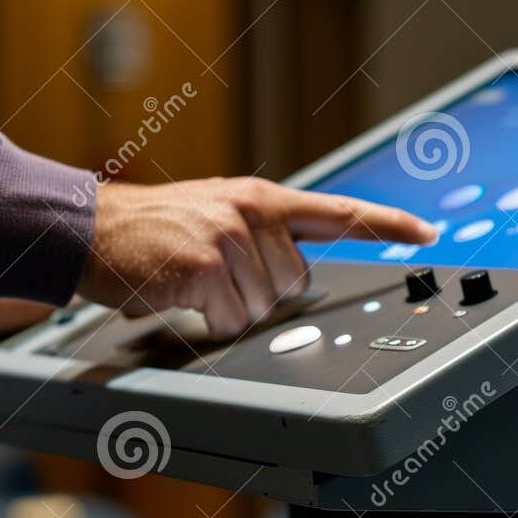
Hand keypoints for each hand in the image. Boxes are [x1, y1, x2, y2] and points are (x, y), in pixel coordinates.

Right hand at [79, 177, 436, 338]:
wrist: (90, 227)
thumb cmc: (150, 230)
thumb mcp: (214, 213)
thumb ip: (260, 235)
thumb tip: (291, 277)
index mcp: (261, 198)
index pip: (337, 212)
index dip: (386, 224)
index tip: (426, 231)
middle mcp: (252, 212)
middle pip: (293, 285)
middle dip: (257, 295)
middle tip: (213, 277)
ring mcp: (229, 238)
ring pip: (262, 308)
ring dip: (227, 310)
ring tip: (192, 282)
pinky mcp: (205, 267)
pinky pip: (228, 318)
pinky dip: (203, 319)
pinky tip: (180, 293)